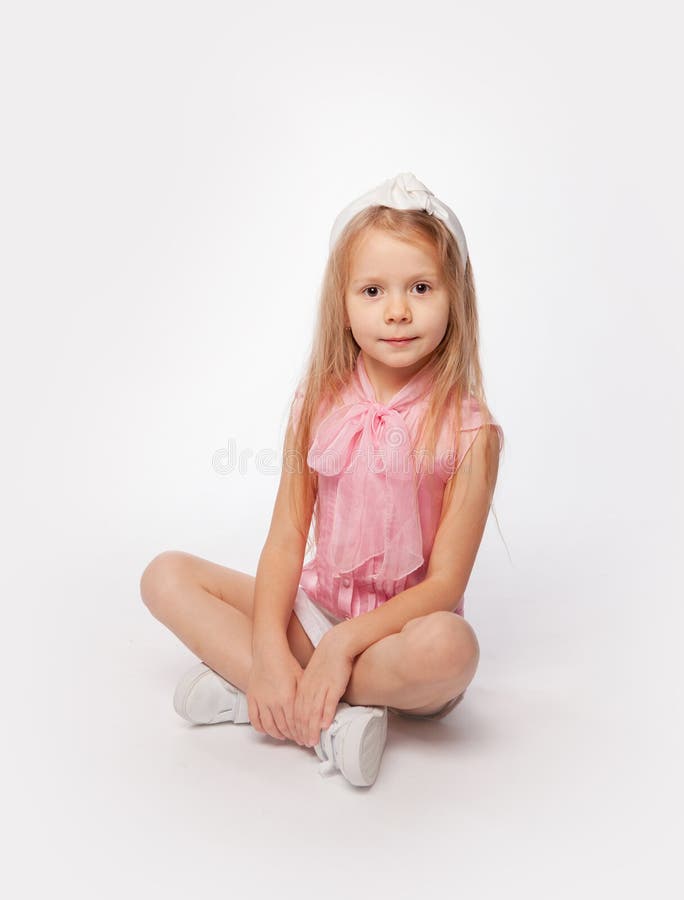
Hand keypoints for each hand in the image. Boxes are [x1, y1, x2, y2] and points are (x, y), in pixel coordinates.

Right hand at [246, 647, 304, 743]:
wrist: (268, 651)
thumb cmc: (286, 663)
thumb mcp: (302, 679)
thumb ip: (306, 697)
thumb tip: (315, 710)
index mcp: (287, 698)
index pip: (295, 724)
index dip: (301, 733)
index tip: (306, 738)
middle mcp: (273, 702)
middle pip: (283, 727)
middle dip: (293, 736)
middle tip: (298, 740)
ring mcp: (261, 701)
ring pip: (269, 727)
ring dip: (278, 735)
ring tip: (285, 737)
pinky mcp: (252, 699)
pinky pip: (255, 720)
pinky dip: (262, 728)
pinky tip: (269, 730)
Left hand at [293, 632, 354, 746]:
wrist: (337, 645)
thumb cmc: (326, 662)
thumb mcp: (313, 677)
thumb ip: (309, 692)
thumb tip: (310, 709)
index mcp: (302, 688)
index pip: (295, 712)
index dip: (296, 727)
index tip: (298, 738)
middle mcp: (309, 689)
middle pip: (302, 715)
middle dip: (302, 732)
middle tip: (304, 744)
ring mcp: (321, 688)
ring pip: (313, 712)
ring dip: (312, 729)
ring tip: (312, 741)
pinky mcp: (334, 686)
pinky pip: (328, 703)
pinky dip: (325, 715)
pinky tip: (325, 726)